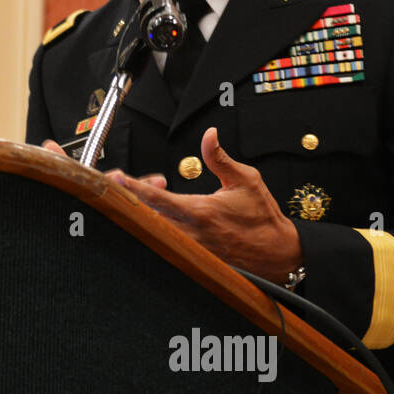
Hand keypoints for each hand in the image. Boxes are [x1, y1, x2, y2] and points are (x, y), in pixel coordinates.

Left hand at [104, 126, 303, 283]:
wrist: (277, 253)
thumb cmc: (263, 217)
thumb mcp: (246, 180)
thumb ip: (219, 158)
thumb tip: (209, 135)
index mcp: (201, 211)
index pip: (158, 199)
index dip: (134, 188)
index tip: (116, 179)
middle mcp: (191, 233)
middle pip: (146, 216)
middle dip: (132, 197)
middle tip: (124, 181)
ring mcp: (189, 249)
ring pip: (152, 230)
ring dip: (145, 210)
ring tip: (153, 190)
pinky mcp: (191, 258)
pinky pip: (165, 242)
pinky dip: (157, 225)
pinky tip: (162, 212)